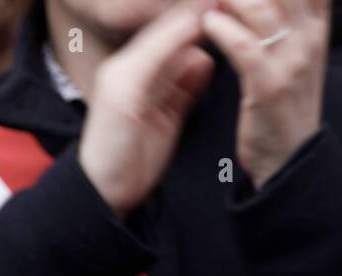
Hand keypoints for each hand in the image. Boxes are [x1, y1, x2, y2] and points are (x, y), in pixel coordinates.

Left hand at [78, 0, 216, 217]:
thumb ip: (158, 51)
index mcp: (128, 60)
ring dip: (207, 44)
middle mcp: (143, 71)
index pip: (167, 25)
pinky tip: (214, 64)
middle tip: (232, 9)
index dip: (193, 10)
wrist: (109, 190)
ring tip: (232, 28)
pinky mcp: (172, 114)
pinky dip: (203, 72)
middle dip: (203, 22)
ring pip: (190, 58)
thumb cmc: (110, 139)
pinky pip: (193, 84)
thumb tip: (193, 19)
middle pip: (180, 38)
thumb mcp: (128, 87)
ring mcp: (159, 93)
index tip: (219, 0)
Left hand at [202, 0, 328, 189]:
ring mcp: (292, 60)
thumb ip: (286, 16)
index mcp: (315, 24)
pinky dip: (223, 30)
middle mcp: (309, 36)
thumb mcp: (297, 53)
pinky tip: (209, 24)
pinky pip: (245, 45)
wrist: (290, 160)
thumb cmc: (283, 105)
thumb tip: (253, 0)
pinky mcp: (270, 85)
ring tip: (207, 0)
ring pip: (261, 7)